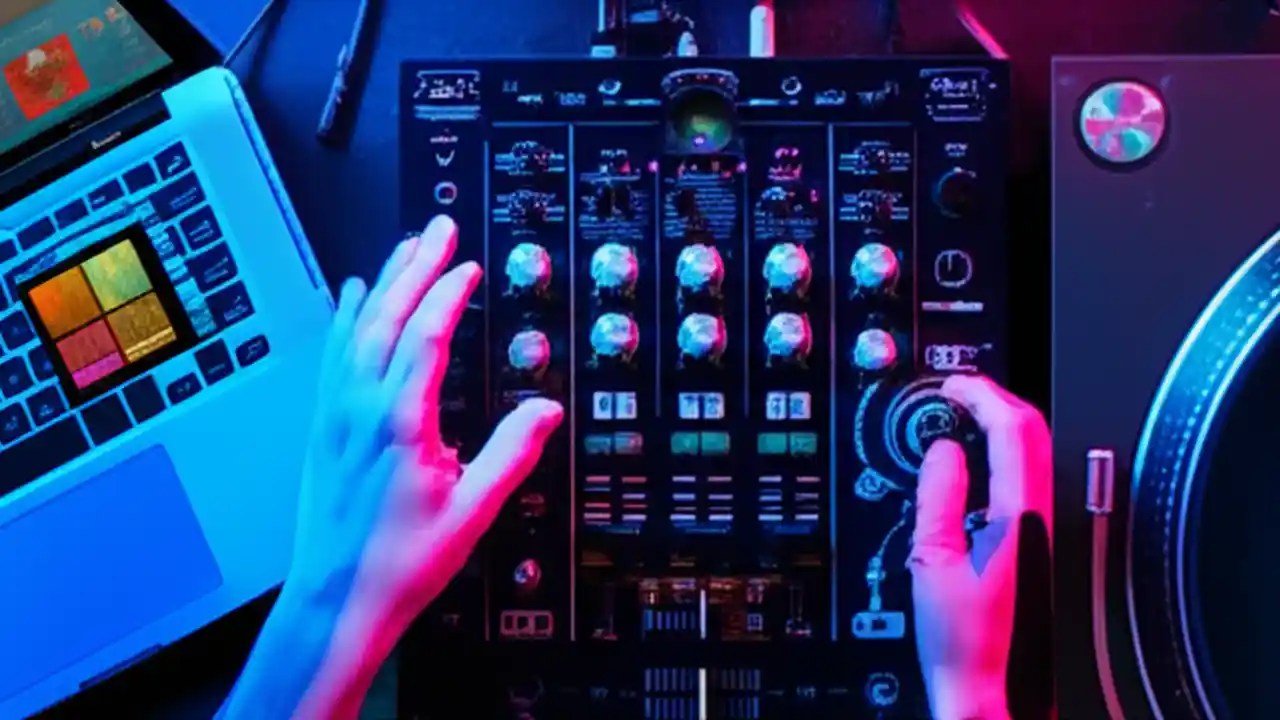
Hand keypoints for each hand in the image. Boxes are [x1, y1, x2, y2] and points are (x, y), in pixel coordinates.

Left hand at [292, 215, 561, 654]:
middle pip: (387, 315)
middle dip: (415, 265)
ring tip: (403, 247)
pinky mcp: (323, 426)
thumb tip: (546, 411)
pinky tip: (350, 297)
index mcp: (400, 422)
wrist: (336, 599)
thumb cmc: (400, 563)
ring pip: (356, 327)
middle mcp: (360, 407)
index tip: (467, 265)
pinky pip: (333, 353)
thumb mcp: (472, 511)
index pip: (426, 335)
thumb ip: (511, 454)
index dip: (448, 293)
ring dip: (382, 281)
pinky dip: (345, 316)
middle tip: (437, 228)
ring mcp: (336, 413)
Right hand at [910, 375, 1052, 719]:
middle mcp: (1040, 520)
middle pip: (1033, 435)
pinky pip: (1027, 480)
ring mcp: (1043, 532)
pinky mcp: (1036, 545)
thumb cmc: (963, 644)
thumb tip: (942, 452)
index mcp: (1018, 517)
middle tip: (957, 392)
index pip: (1012, 431)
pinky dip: (1003, 455)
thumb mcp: (930, 562)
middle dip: (995, 400)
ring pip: (1035, 456)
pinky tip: (976, 462)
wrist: (990, 690)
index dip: (982, 395)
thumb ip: (937, 498)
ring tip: (962, 418)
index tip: (954, 384)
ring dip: (1001, 425)